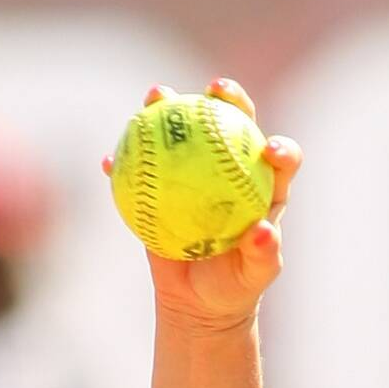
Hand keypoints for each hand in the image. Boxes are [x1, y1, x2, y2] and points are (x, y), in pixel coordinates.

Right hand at [102, 77, 301, 332]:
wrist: (199, 298)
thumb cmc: (235, 287)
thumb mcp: (253, 277)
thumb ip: (263, 255)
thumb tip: (264, 232)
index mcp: (262, 185)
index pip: (278, 157)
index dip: (279, 147)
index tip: (269, 151)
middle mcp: (231, 165)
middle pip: (233, 120)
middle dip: (228, 96)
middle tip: (216, 90)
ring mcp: (194, 167)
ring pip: (184, 128)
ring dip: (168, 104)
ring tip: (156, 96)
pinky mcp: (162, 178)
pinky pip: (140, 164)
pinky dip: (123, 161)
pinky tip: (109, 162)